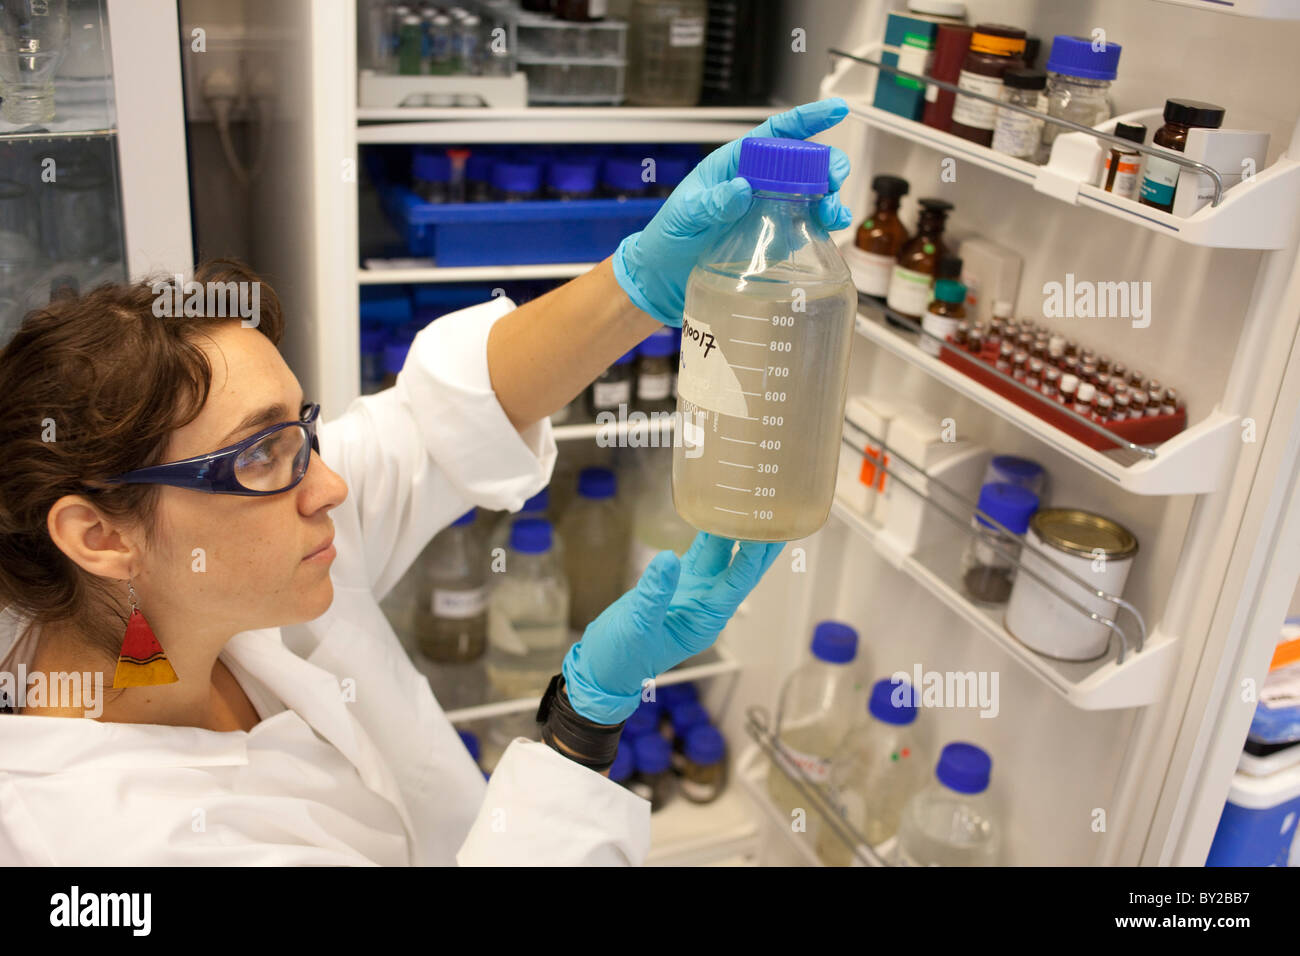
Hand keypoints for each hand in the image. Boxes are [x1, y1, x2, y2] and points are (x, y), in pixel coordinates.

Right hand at [562, 533, 784, 724]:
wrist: (601, 667)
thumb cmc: (621, 658)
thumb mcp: (637, 627)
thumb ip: (654, 594)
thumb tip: (669, 558)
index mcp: (705, 620)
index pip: (737, 584)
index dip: (752, 557)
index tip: (766, 532)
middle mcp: (706, 604)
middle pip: (740, 569)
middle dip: (760, 545)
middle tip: (780, 514)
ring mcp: (693, 593)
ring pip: (721, 558)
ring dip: (736, 534)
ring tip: (754, 508)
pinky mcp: (676, 584)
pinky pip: (698, 555)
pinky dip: (707, 536)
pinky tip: (715, 516)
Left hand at [612, 98, 853, 328]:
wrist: (666, 276)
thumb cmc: (670, 235)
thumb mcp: (685, 215)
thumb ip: (711, 202)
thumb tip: (742, 188)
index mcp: (736, 164)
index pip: (776, 135)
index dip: (807, 119)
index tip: (837, 110)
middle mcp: (758, 182)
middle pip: (804, 163)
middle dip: (827, 165)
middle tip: (834, 179)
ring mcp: (770, 209)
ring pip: (812, 193)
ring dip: (829, 198)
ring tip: (832, 214)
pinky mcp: (775, 236)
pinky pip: (806, 224)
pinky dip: (823, 224)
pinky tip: (828, 228)